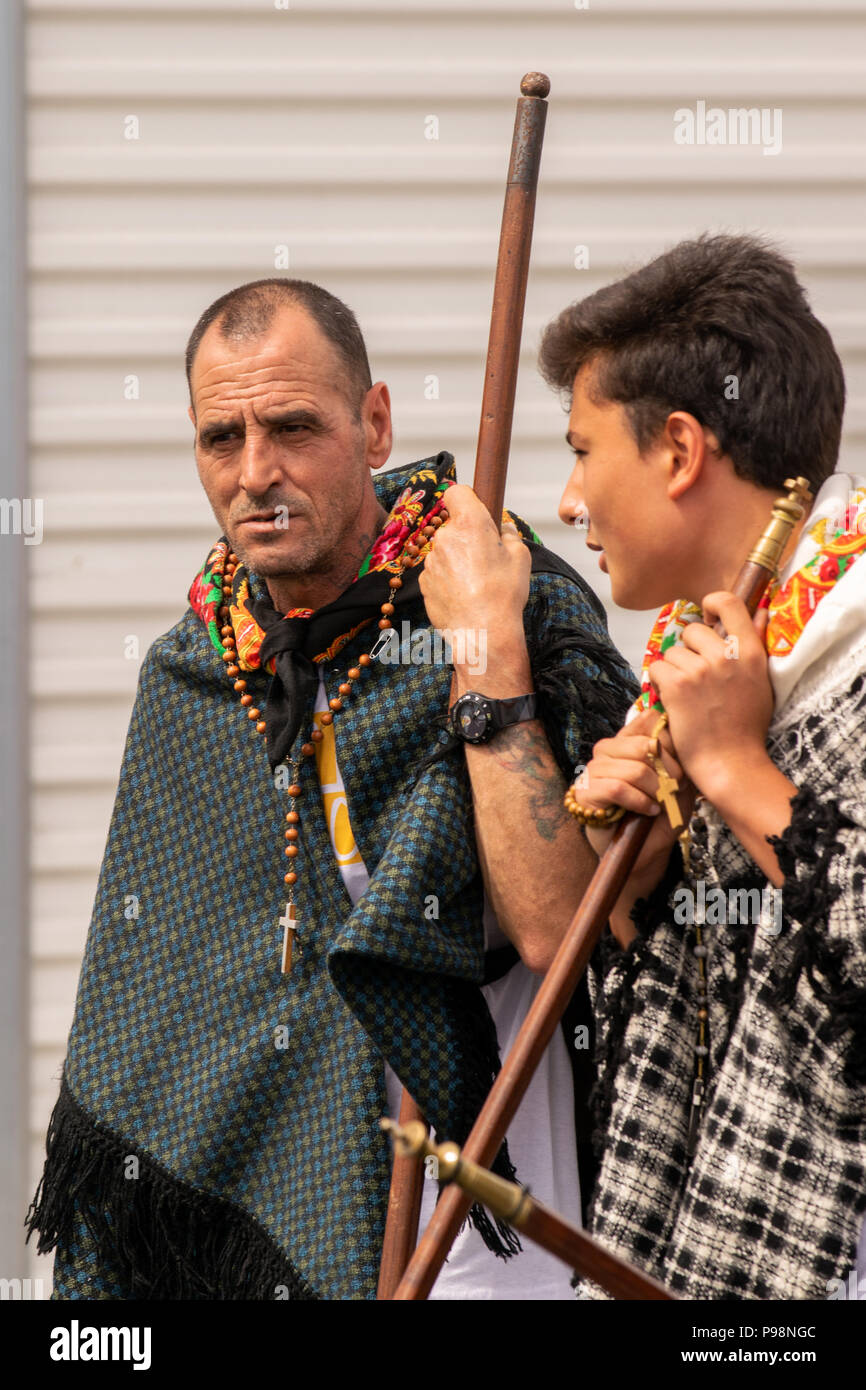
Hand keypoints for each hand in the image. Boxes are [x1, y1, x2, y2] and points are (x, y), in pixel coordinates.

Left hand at [418, 486, 531, 681]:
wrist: (482, 632)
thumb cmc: (502, 596)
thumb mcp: (520, 557)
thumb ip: (509, 535)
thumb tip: (503, 529)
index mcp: (470, 524)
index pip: (457, 492)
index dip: (467, 499)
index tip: (476, 510)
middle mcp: (445, 538)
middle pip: (453, 525)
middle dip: (467, 536)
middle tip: (486, 557)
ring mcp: (431, 561)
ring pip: (445, 550)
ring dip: (457, 559)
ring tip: (477, 582)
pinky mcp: (424, 582)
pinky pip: (437, 571)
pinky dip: (448, 578)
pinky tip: (464, 594)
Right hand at [579, 708, 696, 900]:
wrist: (647, 850)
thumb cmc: (664, 812)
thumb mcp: (681, 779)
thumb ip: (681, 754)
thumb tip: (685, 731)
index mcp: (629, 739)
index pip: (650, 719)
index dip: (671, 743)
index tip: (680, 767)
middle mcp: (608, 749)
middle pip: (645, 744)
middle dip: (668, 772)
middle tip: (673, 790)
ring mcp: (593, 769)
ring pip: (634, 769)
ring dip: (655, 791)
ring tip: (659, 803)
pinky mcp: (585, 793)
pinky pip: (618, 789)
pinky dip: (640, 802)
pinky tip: (648, 810)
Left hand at [648, 592, 774, 801]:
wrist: (730, 762)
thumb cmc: (745, 726)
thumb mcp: (760, 681)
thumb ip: (756, 643)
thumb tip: (760, 610)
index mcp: (750, 652)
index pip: (729, 602)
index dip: (712, 604)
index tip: (707, 619)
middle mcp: (726, 656)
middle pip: (692, 631)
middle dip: (688, 651)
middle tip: (695, 678)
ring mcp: (701, 669)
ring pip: (672, 653)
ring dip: (673, 671)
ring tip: (687, 696)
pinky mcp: (678, 685)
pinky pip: (657, 668)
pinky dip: (658, 684)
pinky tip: (672, 700)